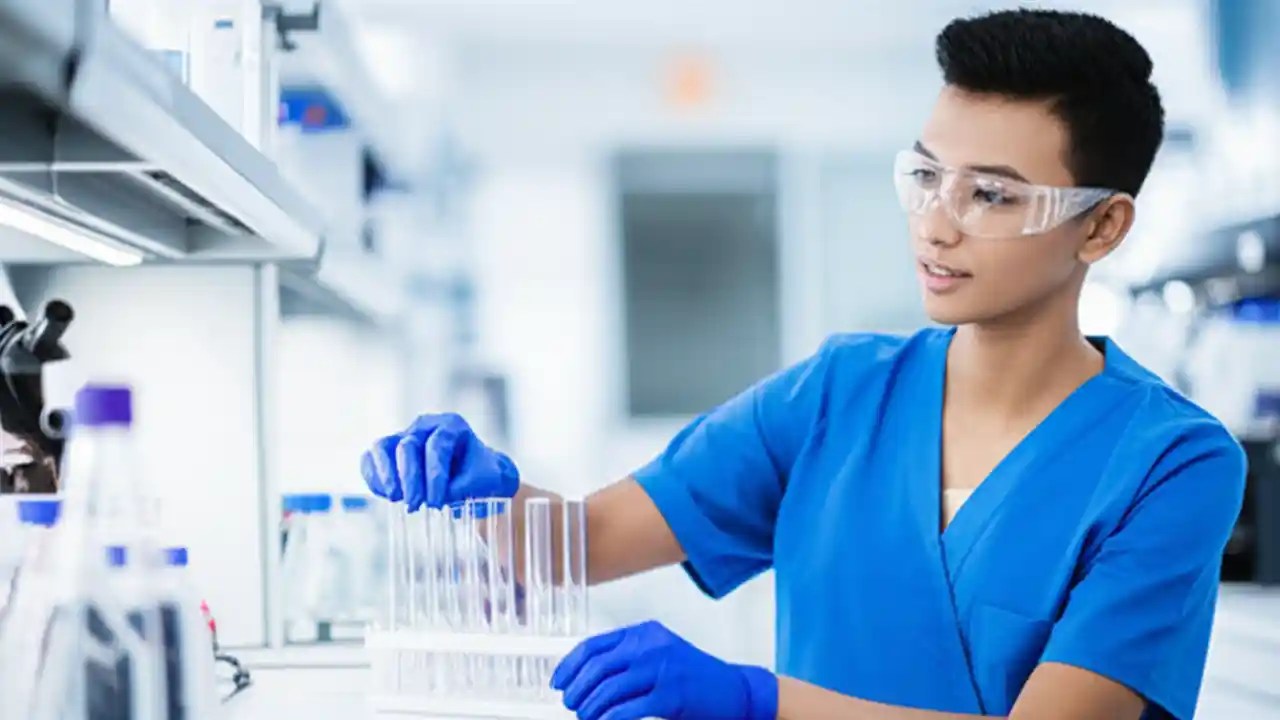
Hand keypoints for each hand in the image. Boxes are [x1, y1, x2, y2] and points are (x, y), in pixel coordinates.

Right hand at [360, 413, 518, 511]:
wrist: (474, 474)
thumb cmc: (481, 475)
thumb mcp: (483, 480)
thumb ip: (460, 488)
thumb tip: (432, 498)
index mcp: (451, 426)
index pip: (436, 446)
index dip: (434, 477)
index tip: (435, 503)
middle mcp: (425, 426)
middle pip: (407, 446)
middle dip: (409, 479)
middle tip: (414, 506)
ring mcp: (404, 436)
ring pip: (381, 447)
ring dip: (385, 475)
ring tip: (394, 498)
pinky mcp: (389, 451)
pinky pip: (370, 459)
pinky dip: (373, 478)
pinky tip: (387, 496)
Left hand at [551, 620, 777, 719]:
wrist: (735, 690)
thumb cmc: (695, 676)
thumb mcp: (659, 654)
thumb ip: (628, 657)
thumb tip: (586, 675)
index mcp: (645, 633)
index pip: (594, 646)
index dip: (570, 665)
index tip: (559, 681)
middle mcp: (651, 646)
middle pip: (597, 667)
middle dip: (577, 689)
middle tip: (571, 704)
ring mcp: (662, 669)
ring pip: (609, 690)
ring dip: (590, 709)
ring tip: (585, 718)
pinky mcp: (671, 696)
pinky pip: (627, 710)